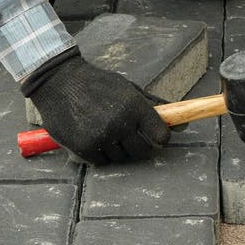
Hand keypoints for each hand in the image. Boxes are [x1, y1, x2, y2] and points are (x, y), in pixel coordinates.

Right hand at [21, 50, 169, 163]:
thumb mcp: (129, 89)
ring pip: (123, 158)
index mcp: (134, 106)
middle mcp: (120, 123)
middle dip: (140, 145)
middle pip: (143, 150)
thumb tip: (183, 124)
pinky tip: (94, 137)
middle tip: (130, 135)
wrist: (61, 81)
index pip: (161, 135)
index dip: (162, 137)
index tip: (157, 136)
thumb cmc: (98, 84)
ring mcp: (102, 137)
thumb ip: (155, 107)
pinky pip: (102, 162)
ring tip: (108, 130)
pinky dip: (101, 154)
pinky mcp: (84, 148)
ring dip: (119, 149)